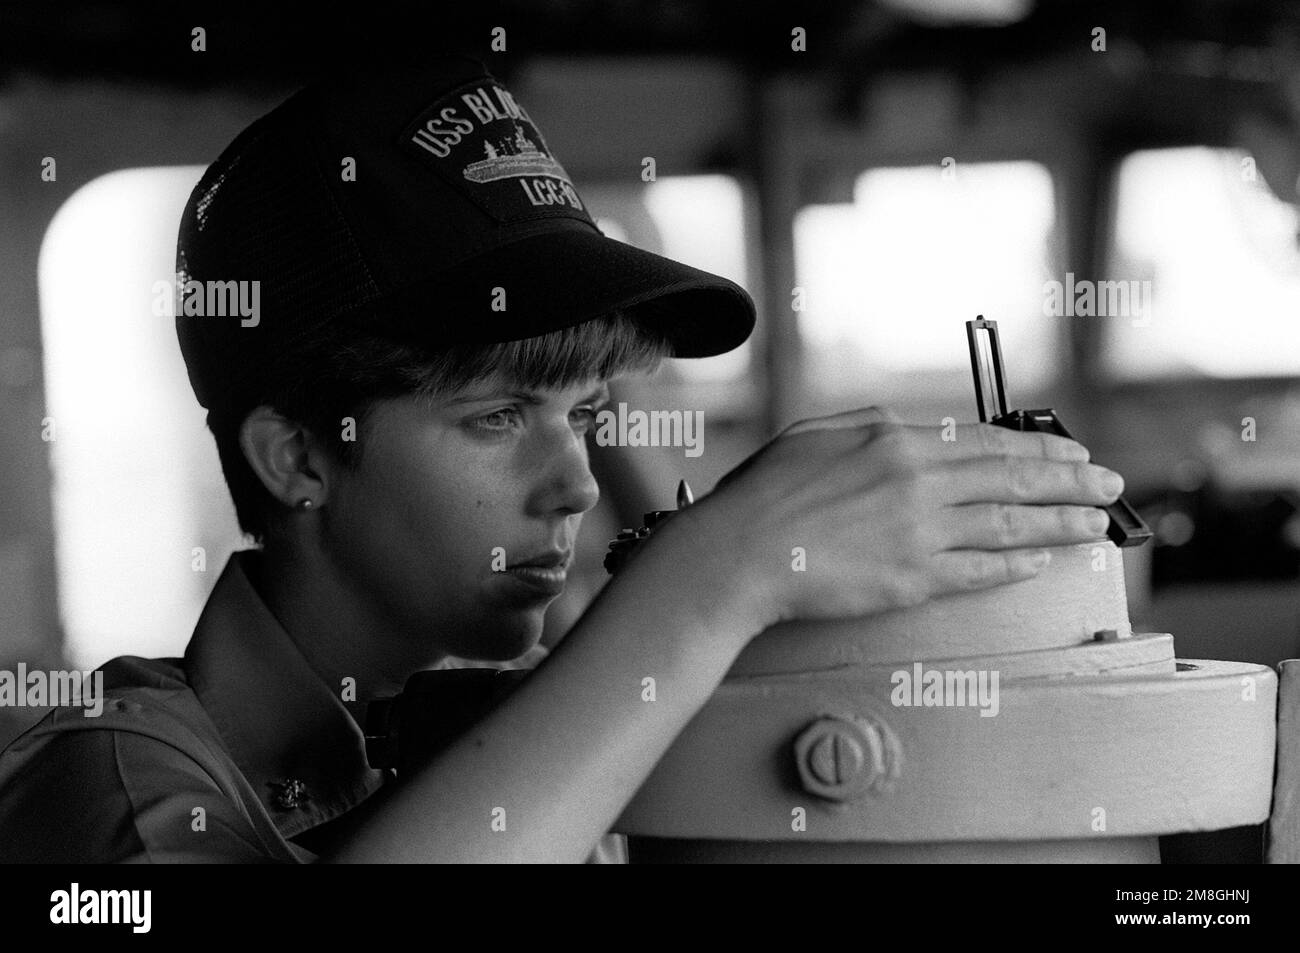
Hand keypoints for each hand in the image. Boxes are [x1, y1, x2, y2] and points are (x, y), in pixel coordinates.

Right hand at [690, 407, 1123, 629]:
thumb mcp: (818, 434)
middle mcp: (919, 481)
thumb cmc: (766, 493)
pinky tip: (1042, 560)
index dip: (1039, 447)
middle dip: (1072, 481)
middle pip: (1014, 479)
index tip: (1071, 451)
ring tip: (1097, 526)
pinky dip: (1016, 564)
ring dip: (1061, 524)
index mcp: (897, 440)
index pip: (988, 441)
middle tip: (1110, 485)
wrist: (740, 552)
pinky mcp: (912, 579)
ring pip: (1010, 525)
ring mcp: (920, 533)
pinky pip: (979, 571)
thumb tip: (917, 429)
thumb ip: (873, 426)